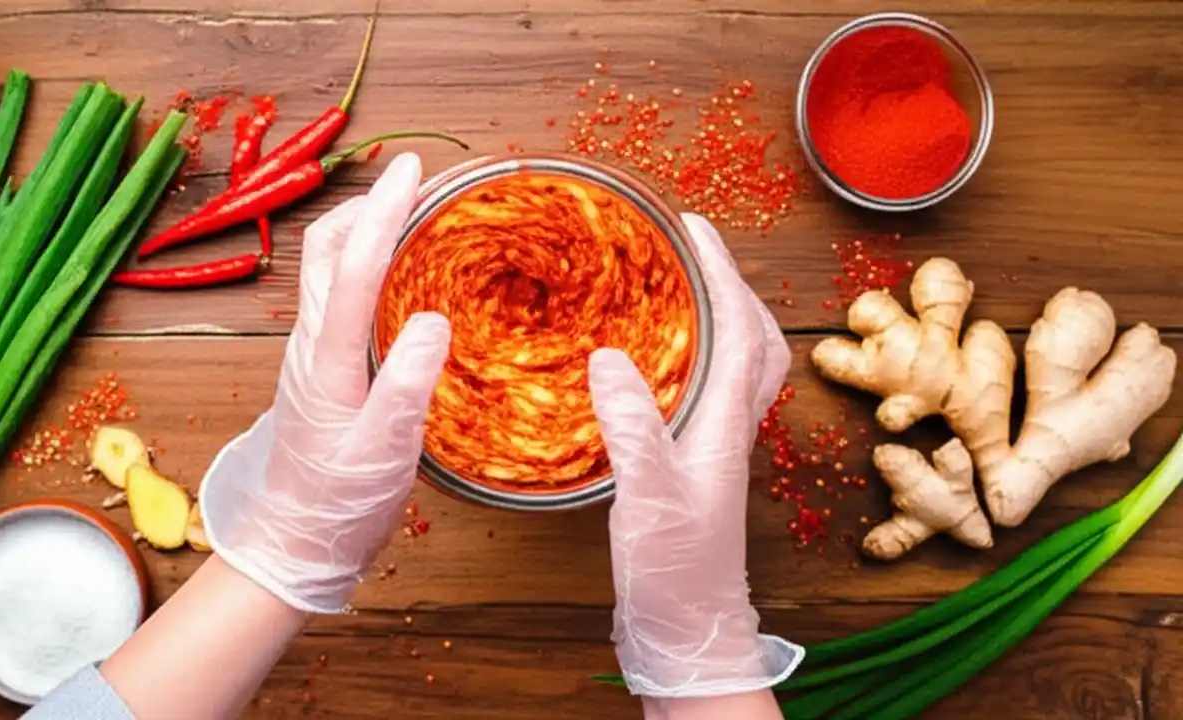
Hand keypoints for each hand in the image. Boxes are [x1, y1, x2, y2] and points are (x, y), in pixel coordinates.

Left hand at [199, 153, 450, 612]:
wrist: (296, 544)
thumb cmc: (339, 505)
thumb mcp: (384, 453)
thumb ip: (407, 386)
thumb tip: (433, 320)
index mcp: (327, 358)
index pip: (354, 266)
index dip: (385, 212)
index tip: (414, 169)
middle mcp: (312, 344)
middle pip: (326, 248)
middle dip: (371, 204)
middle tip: (421, 182)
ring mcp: (313, 353)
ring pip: (329, 267)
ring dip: (368, 229)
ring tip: (419, 214)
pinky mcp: (323, 367)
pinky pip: (341, 294)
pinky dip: (370, 263)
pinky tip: (405, 276)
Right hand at [589, 214, 802, 702]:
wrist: (688, 631)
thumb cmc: (678, 572)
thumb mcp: (650, 494)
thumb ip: (633, 425)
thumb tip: (608, 358)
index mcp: (728, 423)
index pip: (741, 329)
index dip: (722, 273)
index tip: (694, 229)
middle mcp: (731, 426)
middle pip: (754, 339)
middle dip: (730, 287)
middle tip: (689, 254)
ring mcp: (716, 445)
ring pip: (732, 365)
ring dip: (713, 319)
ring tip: (670, 292)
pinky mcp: (693, 464)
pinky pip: (700, 392)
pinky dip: (684, 360)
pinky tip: (646, 365)